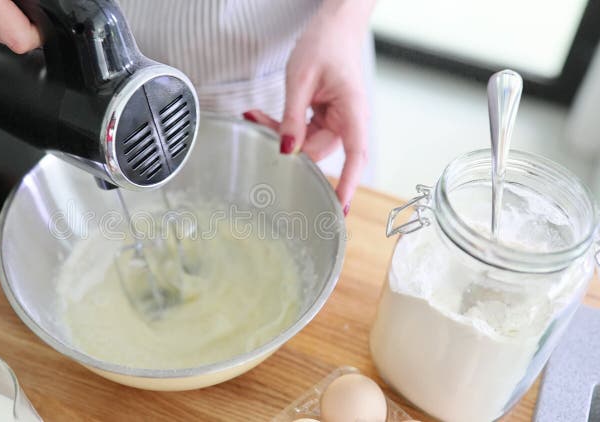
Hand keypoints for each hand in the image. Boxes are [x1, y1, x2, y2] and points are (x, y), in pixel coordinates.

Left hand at [244, 0, 373, 214]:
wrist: (335, 25)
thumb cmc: (325, 44)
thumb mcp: (300, 80)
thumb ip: (291, 118)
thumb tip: (286, 151)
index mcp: (352, 111)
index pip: (356, 156)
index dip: (348, 184)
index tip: (339, 208)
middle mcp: (349, 121)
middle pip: (317, 152)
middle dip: (286, 145)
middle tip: (256, 123)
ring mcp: (337, 121)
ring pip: (305, 144)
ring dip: (280, 134)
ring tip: (255, 114)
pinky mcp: (325, 118)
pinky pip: (302, 133)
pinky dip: (283, 127)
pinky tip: (262, 116)